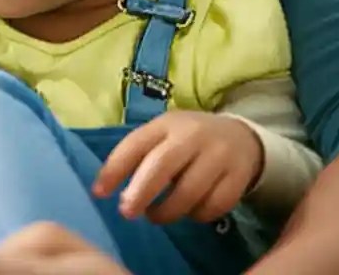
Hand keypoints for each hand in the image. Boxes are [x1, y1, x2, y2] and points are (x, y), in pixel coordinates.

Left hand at [94, 111, 262, 223]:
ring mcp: (219, 156)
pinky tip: (190, 211)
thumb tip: (102, 189)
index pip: (135, 144)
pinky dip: (197, 215)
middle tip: (127, 213)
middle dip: (141, 192)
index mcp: (166, 124)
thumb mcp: (162, 136)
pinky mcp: (238, 177)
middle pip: (163, 165)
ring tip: (157, 215)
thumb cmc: (186, 141)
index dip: (114, 169)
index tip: (99, 193)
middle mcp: (193, 136)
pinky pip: (214, 205)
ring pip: (189, 192)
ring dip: (168, 211)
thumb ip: (136, 156)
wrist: (240, 137)